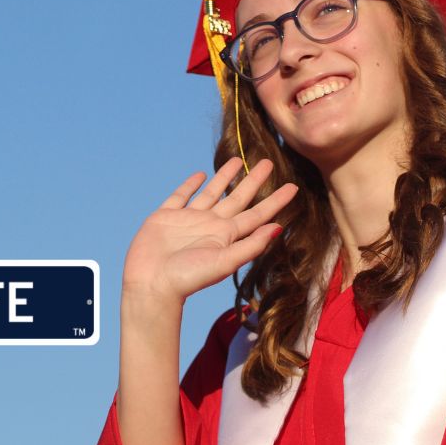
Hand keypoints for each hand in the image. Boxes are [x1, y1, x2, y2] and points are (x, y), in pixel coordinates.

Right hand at [121, 158, 297, 304]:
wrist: (152, 284)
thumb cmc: (189, 277)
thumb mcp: (225, 261)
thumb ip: (251, 244)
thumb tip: (279, 227)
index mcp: (227, 235)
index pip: (257, 214)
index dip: (275, 201)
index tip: (294, 187)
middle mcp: (211, 225)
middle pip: (238, 197)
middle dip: (254, 181)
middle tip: (269, 162)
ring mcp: (189, 219)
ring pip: (212, 192)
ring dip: (225, 177)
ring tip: (239, 160)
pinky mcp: (166, 216)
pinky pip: (181, 196)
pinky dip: (190, 185)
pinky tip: (200, 175)